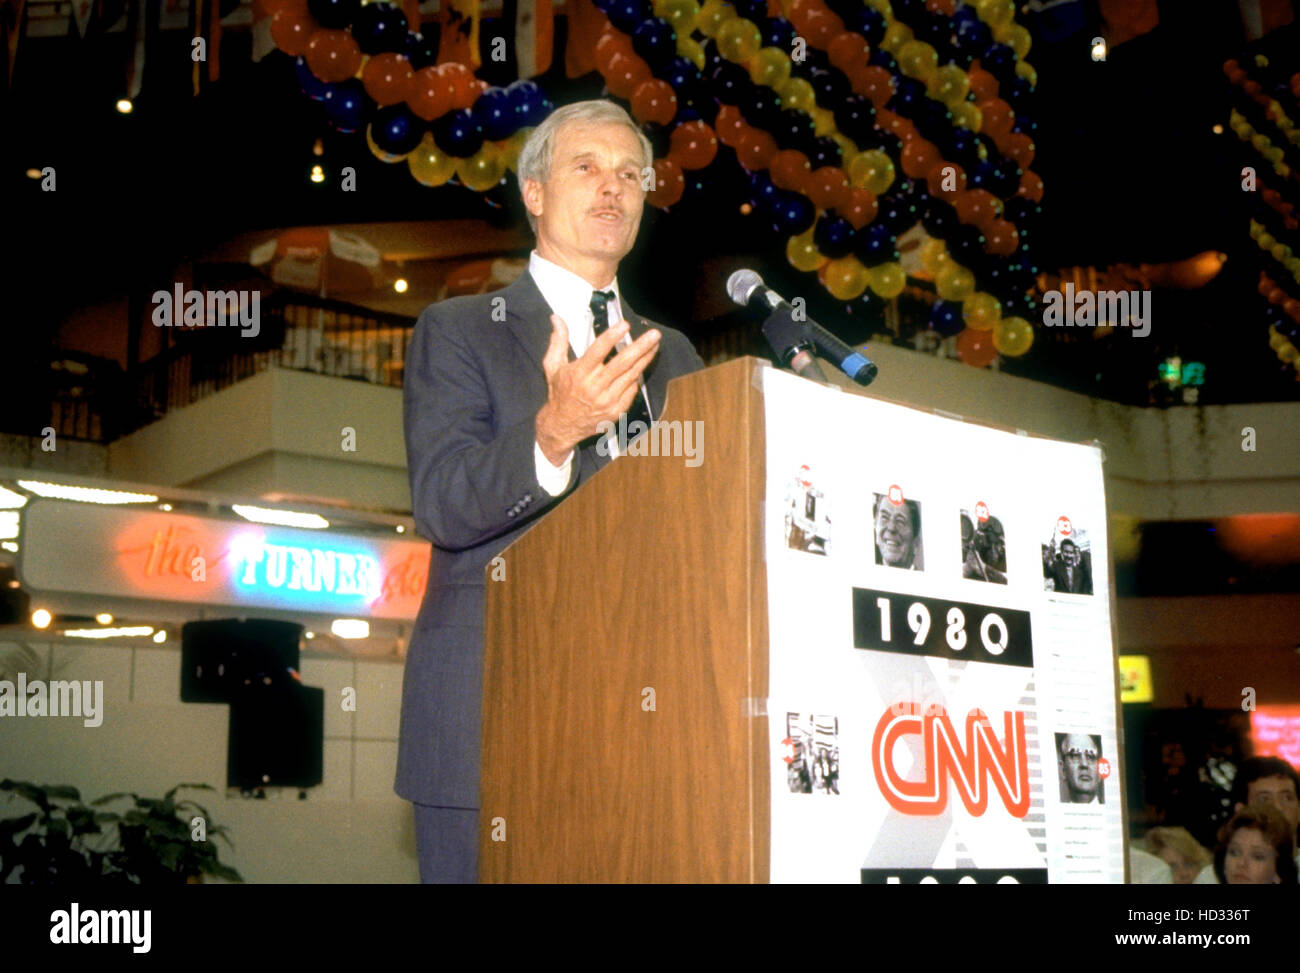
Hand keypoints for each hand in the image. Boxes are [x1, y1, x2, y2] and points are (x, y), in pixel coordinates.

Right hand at [535, 312, 660, 464]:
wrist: (562, 426)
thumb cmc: (559, 393)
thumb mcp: (553, 366)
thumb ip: (558, 341)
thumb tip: (557, 318)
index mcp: (579, 373)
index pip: (598, 350)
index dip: (612, 336)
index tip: (625, 325)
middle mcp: (594, 387)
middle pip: (622, 363)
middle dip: (641, 347)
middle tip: (654, 335)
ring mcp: (607, 401)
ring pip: (631, 376)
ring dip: (645, 359)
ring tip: (654, 346)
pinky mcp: (616, 411)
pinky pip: (631, 390)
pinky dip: (636, 378)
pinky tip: (641, 366)